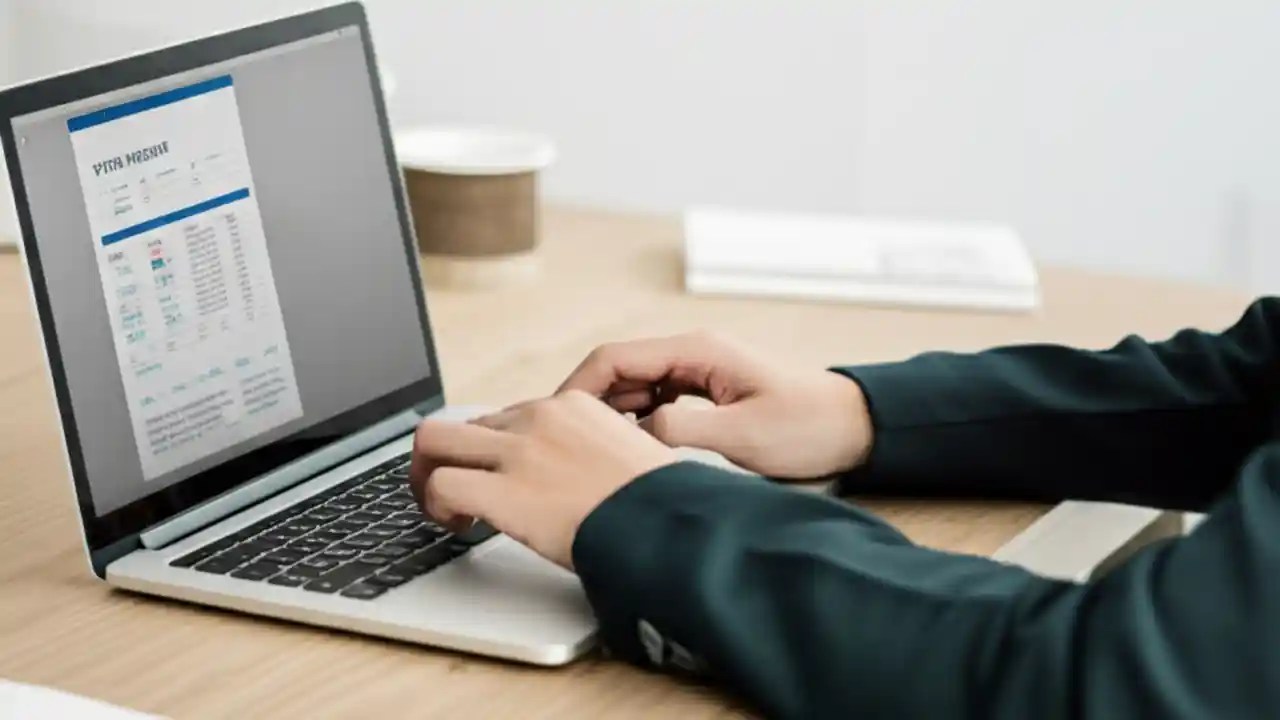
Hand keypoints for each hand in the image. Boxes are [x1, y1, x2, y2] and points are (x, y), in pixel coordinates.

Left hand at [409, 390, 676, 568]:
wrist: (672, 524)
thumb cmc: (662, 503)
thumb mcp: (632, 456)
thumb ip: (596, 453)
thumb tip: (583, 477)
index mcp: (571, 407)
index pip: (505, 417)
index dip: (491, 452)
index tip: (495, 477)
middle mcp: (540, 418)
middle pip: (461, 423)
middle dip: (442, 457)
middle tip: (447, 489)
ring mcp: (519, 451)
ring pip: (433, 440)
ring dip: (424, 475)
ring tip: (439, 508)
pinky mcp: (506, 489)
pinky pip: (440, 484)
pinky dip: (435, 506)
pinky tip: (458, 526)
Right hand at [558, 332, 872, 478]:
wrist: (852, 426)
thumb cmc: (807, 425)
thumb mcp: (743, 434)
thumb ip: (684, 430)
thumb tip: (637, 431)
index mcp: (696, 352)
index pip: (614, 358)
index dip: (577, 388)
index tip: (555, 420)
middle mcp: (691, 354)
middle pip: (618, 370)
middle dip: (586, 403)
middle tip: (564, 443)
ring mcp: (697, 371)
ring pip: (633, 387)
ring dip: (610, 414)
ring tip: (590, 451)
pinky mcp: (705, 392)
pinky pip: (655, 400)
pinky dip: (636, 421)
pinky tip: (629, 449)